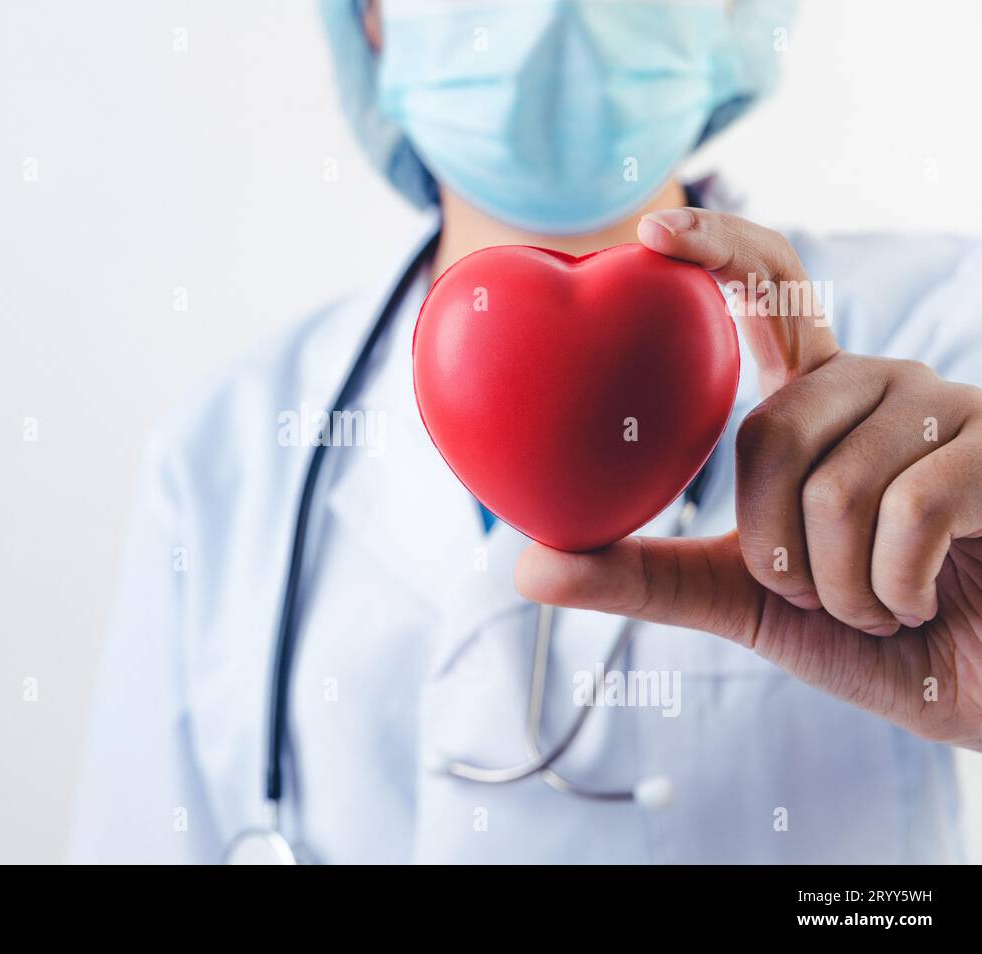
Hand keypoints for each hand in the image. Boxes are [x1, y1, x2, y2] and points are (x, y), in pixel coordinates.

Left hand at [514, 209, 981, 749]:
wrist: (978, 684)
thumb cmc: (871, 632)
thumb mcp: (744, 600)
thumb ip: (644, 578)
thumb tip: (524, 567)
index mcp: (817, 401)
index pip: (769, 295)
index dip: (717, 248)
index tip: (648, 231)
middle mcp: (880, 386)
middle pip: (770, 432)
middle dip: (777, 549)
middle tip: (819, 592)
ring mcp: (949, 411)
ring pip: (835, 486)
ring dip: (840, 586)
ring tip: (883, 602)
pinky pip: (906, 512)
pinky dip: (892, 590)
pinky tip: (923, 603)